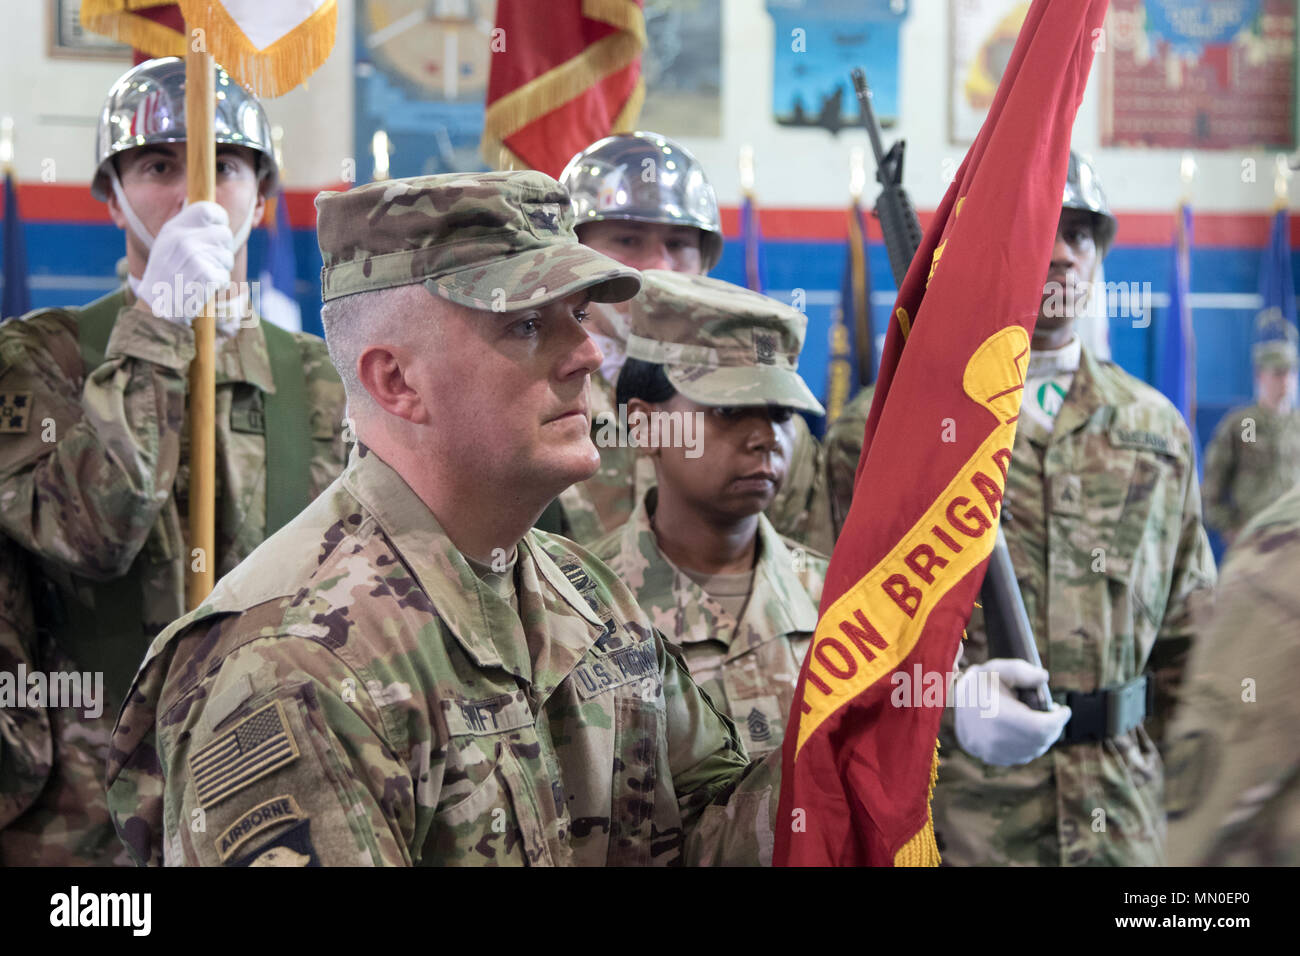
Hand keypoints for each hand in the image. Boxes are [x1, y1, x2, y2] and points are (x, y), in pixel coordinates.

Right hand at [139, 202, 234, 324]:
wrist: (157, 307)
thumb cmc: (167, 274)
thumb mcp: (168, 244)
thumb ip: (187, 228)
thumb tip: (212, 213)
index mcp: (174, 228)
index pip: (208, 209)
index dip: (220, 218)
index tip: (219, 227)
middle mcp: (183, 239)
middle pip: (224, 234)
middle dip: (222, 249)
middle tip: (208, 262)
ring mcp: (194, 258)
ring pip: (227, 257)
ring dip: (220, 269)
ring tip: (200, 276)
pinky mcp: (205, 277)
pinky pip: (225, 277)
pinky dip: (219, 285)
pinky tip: (202, 289)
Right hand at [953, 658, 1070, 765]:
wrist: (953, 700)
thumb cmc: (980, 682)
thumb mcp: (999, 668)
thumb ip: (1023, 671)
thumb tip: (1044, 678)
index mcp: (999, 717)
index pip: (1042, 728)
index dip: (1059, 721)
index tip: (1065, 710)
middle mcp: (995, 740)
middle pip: (1039, 742)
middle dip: (1053, 728)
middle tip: (1055, 714)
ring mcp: (991, 752)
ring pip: (1031, 752)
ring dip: (1042, 738)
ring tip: (1041, 721)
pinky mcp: (989, 757)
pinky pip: (1019, 757)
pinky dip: (1028, 746)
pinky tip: (1026, 732)